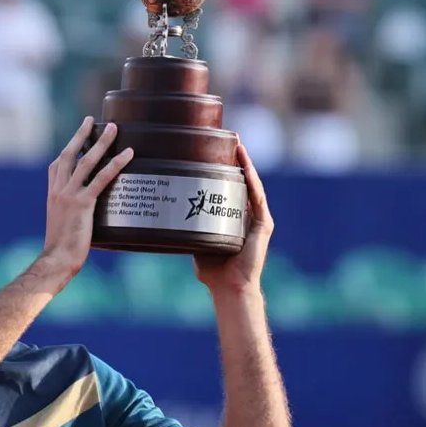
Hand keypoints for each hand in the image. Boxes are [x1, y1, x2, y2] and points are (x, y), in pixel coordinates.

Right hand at [41, 117, 133, 273]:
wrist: (56, 259)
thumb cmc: (61, 249)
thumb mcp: (63, 225)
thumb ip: (71, 213)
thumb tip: (84, 213)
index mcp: (53, 195)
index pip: (57, 166)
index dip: (67, 150)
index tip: (76, 138)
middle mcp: (58, 190)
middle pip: (70, 155)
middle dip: (81, 135)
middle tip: (91, 120)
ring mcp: (69, 195)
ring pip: (86, 161)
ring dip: (100, 142)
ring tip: (113, 128)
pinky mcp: (83, 203)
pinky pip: (101, 178)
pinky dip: (116, 164)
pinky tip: (128, 154)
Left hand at [194, 142, 273, 295]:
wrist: (229, 288)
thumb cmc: (212, 270)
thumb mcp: (195, 241)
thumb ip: (185, 227)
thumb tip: (161, 216)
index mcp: (232, 217)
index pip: (229, 187)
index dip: (224, 168)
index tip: (214, 148)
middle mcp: (247, 215)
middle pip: (242, 181)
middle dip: (236, 160)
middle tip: (229, 138)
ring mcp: (257, 219)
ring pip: (251, 185)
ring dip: (246, 164)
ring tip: (237, 145)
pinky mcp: (264, 225)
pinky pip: (257, 198)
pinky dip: (251, 181)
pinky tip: (246, 166)